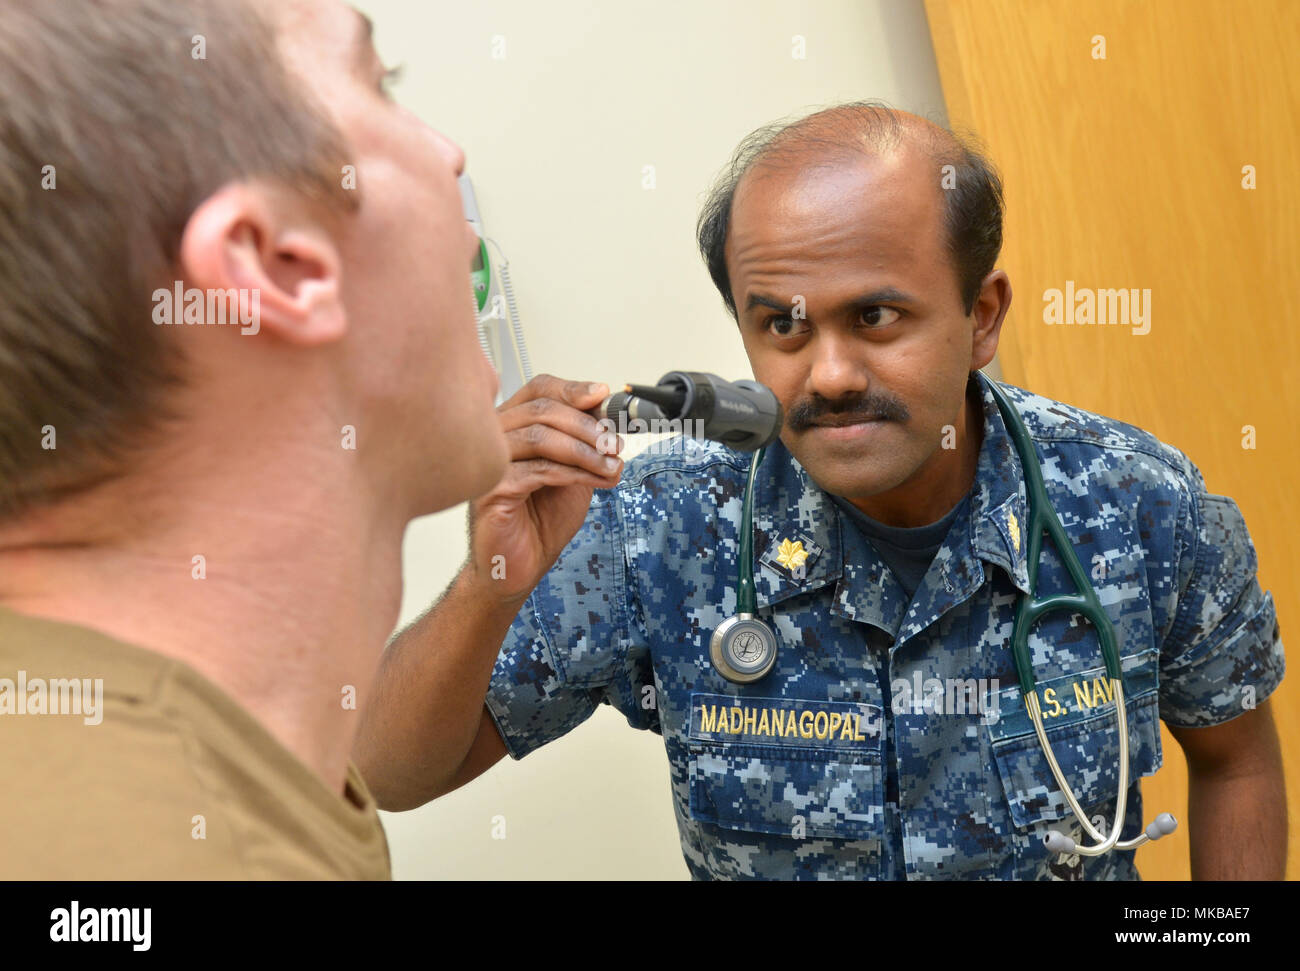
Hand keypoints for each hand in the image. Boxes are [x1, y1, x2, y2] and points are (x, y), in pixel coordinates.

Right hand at [465, 374, 622, 603]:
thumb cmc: (541, 519)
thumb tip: (608, 410)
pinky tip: (596, 482)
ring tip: (611, 467)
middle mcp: (495, 438)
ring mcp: (490, 463)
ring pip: (540, 437)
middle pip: (542, 409)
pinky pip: (538, 470)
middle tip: (615, 443)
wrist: (520, 566)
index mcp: (513, 425)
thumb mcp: (575, 469)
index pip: (540, 390)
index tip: (604, 394)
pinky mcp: (492, 490)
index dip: (573, 388)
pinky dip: (574, 474)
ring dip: (586, 451)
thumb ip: (585, 440)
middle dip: (588, 426)